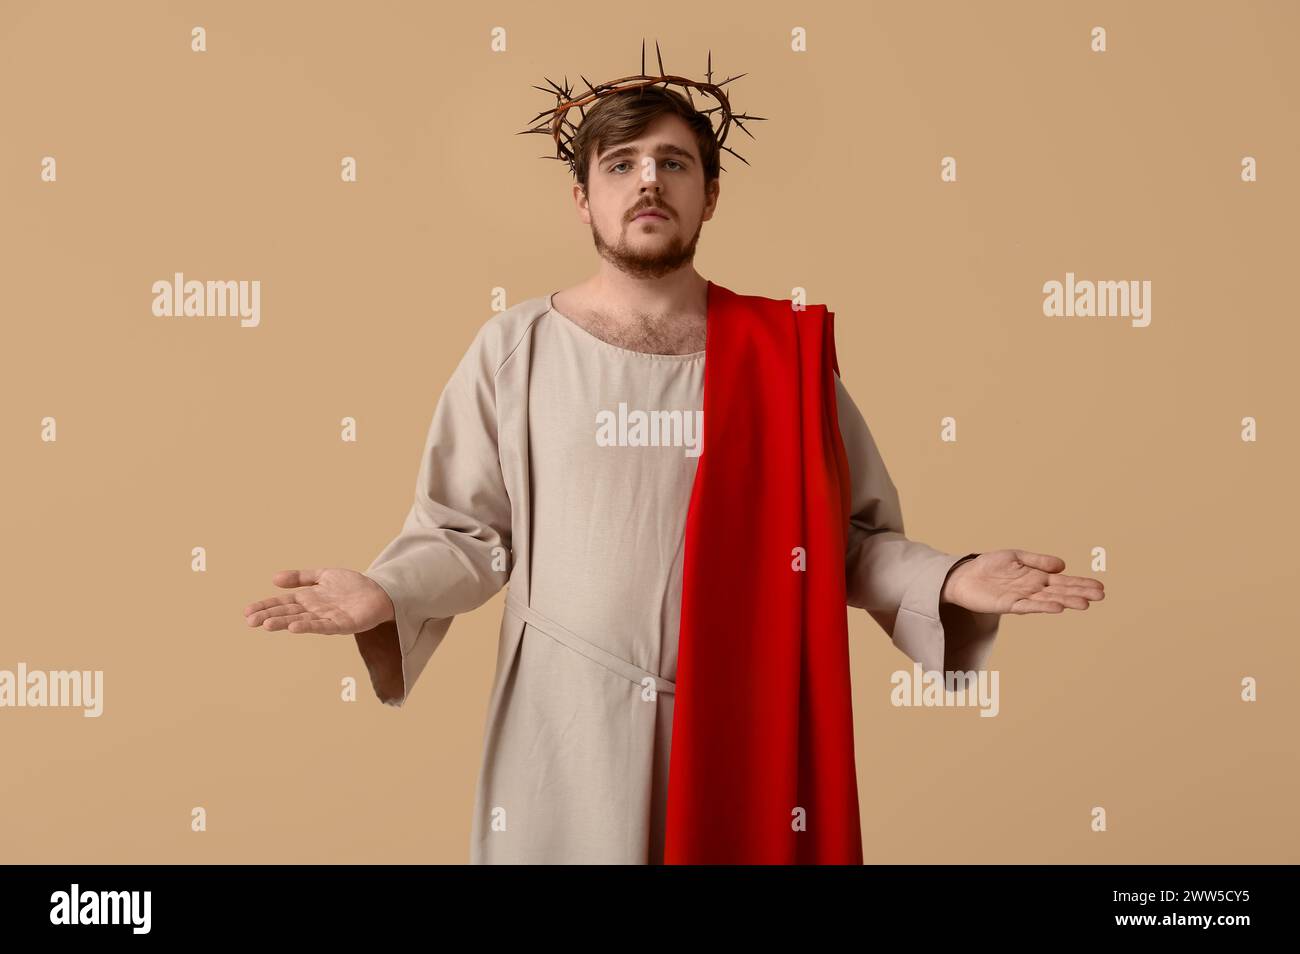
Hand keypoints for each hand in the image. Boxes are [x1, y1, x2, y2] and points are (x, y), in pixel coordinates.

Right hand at [242, 568, 394, 634]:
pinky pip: (323, 626)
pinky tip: (295, 627)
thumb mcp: (324, 575)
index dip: (265, 606)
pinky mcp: (342, 624)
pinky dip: (309, 626)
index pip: (282, 603)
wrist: (380, 591)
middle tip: (250, 621)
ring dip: (285, 623)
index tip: (247, 612)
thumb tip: (274, 579)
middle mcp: (314, 610)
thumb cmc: (352, 585)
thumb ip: (300, 577)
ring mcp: (327, 618)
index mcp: (308, 599)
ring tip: (267, 624)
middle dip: (269, 616)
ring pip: (301, 621)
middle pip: (288, 613)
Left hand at [941, 550, 1103, 614]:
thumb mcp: (1015, 556)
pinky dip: (1043, 606)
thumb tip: (1062, 565)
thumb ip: (1038, 560)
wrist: (963, 576)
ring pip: (1049, 600)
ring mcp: (1022, 597)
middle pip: (1060, 591)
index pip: (1063, 581)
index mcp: (1036, 577)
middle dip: (1080, 593)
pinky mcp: (1008, 604)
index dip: (1081, 583)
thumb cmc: (988, 566)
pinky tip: (1058, 607)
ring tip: (1085, 604)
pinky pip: (1029, 606)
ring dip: (1067, 602)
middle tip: (1101, 596)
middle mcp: (1032, 589)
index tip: (1100, 587)